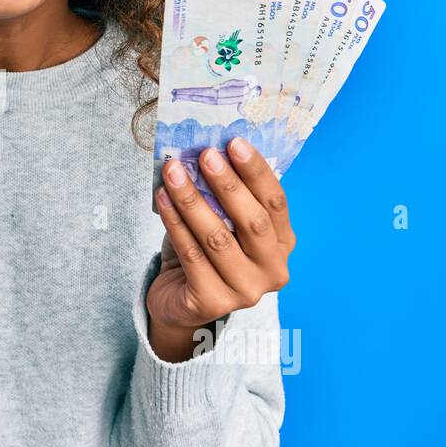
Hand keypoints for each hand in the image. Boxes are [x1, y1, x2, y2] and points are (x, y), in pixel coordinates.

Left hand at [148, 137, 295, 333]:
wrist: (179, 301)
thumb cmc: (203, 252)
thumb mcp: (223, 223)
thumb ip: (225, 197)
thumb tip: (210, 151)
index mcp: (282, 243)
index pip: (275, 202)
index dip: (256, 171)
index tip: (234, 143)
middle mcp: (273, 270)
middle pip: (253, 222)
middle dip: (228, 184)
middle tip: (205, 155)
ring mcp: (246, 291)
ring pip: (217, 237)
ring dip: (192, 199)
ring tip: (173, 171)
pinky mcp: (213, 303)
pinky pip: (191, 254)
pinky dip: (175, 222)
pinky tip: (162, 198)